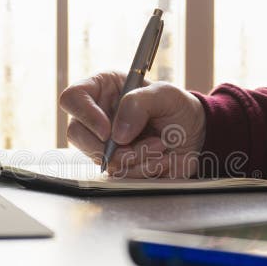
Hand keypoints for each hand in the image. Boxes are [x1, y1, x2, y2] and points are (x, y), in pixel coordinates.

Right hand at [59, 71, 205, 177]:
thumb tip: (117, 135)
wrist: (194, 133)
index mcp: (101, 89)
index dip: (85, 115)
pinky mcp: (116, 165)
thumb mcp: (164, 94)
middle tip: (138, 146)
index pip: (72, 98)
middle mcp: (96, 116)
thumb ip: (138, 104)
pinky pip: (119, 175)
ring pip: (101, 159)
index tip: (108, 131)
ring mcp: (103, 143)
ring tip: (160, 146)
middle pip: (77, 134)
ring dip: (136, 158)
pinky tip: (160, 159)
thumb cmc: (175, 106)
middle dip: (110, 147)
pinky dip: (143, 170)